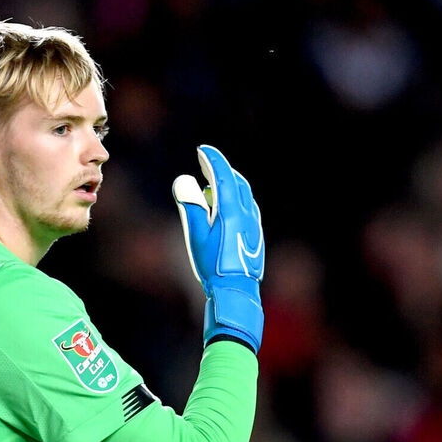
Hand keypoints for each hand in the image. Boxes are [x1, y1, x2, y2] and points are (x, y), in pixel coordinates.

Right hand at [172, 145, 264, 351]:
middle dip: (221, 170)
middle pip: (236, 182)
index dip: (212, 159)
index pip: (222, 175)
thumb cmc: (212, 265)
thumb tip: (185, 181)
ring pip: (244, 195)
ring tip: (214, 185)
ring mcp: (254, 225)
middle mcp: (246, 213)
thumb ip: (190, 206)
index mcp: (231, 210)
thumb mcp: (195, 235)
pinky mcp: (256, 236)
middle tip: (206, 164)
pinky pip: (247, 208)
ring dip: (229, 184)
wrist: (235, 292)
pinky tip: (227, 208)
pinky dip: (236, 199)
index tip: (202, 149)